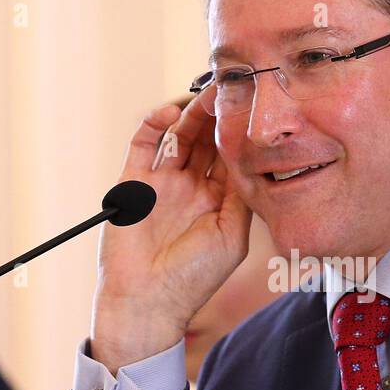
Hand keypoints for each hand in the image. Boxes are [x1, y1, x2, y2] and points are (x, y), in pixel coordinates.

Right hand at [89, 98, 251, 371]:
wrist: (147, 302)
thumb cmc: (194, 278)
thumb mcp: (231, 237)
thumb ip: (241, 197)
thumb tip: (253, 158)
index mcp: (218, 201)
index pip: (234, 155)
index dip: (243, 131)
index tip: (254, 105)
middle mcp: (192, 187)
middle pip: (208, 139)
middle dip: (219, 114)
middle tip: (231, 87)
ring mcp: (163, 182)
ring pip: (179, 135)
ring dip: (192, 113)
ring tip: (206, 94)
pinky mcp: (134, 181)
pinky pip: (144, 143)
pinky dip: (154, 124)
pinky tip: (170, 114)